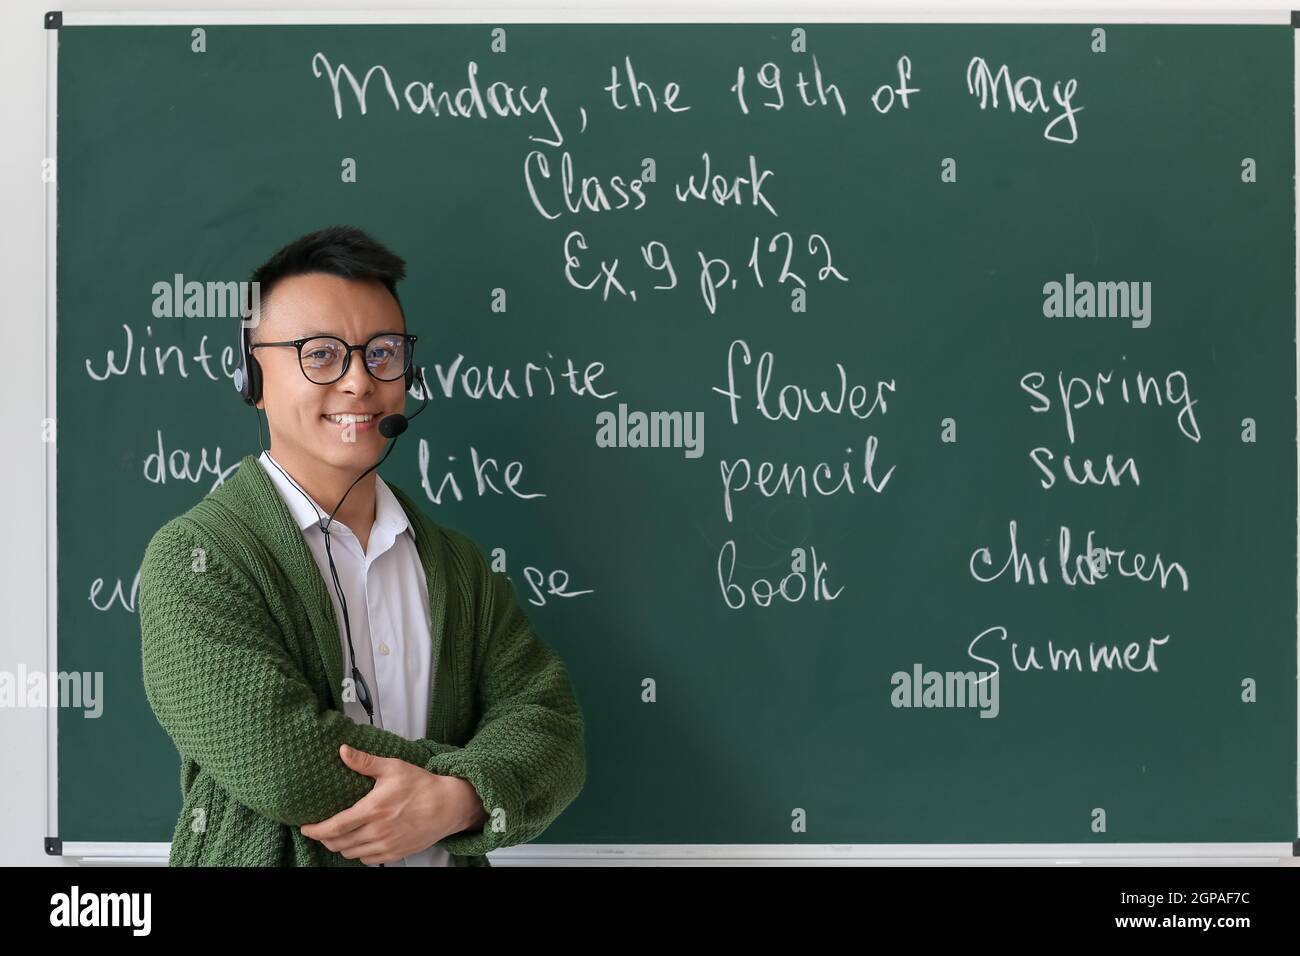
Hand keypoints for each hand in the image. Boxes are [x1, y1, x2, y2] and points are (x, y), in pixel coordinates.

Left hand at [299, 744, 486, 863]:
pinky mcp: (395, 854)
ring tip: (338, 836)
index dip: (316, 830)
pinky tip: (358, 843)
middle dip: (325, 838)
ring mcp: (386, 845)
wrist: (448, 806)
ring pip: (351, 853)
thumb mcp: (393, 767)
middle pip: (339, 843)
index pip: (335, 826)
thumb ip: (365, 762)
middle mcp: (377, 831)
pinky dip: (358, 853)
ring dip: (340, 846)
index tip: (306, 828)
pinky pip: (367, 860)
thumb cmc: (422, 785)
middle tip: (320, 830)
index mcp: (373, 809)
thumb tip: (343, 751)